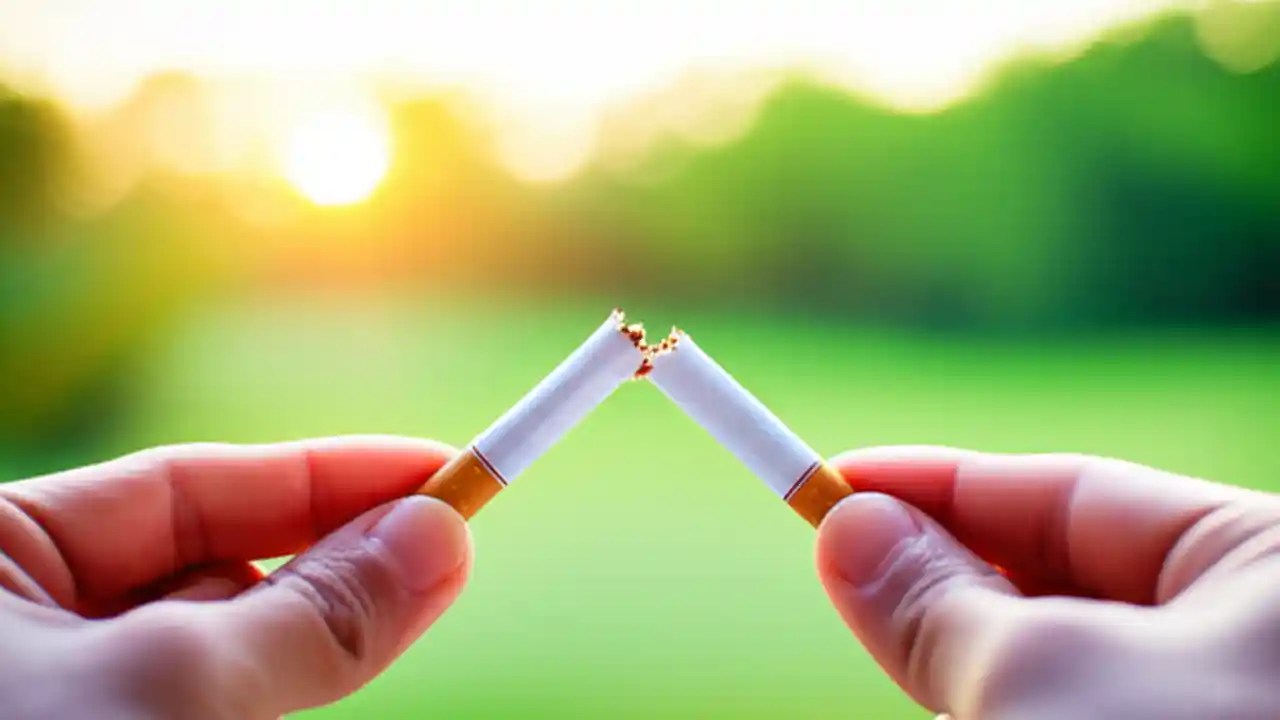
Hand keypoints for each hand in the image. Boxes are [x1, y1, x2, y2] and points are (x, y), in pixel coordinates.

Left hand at [0, 437, 470, 719]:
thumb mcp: (167, 693)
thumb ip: (310, 613)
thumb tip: (438, 535)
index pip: (196, 487)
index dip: (331, 477)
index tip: (448, 478)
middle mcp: (23, 628)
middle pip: (215, 574)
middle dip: (322, 576)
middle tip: (439, 570)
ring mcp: (64, 705)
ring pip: (218, 661)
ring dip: (291, 667)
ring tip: (328, 665)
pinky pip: (207, 715)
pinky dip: (260, 710)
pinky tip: (285, 706)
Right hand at [817, 446, 1279, 719]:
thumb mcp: (1046, 681)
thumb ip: (942, 601)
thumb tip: (847, 526)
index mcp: (1267, 564)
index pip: (1067, 493)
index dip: (936, 485)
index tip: (825, 483)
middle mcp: (1248, 635)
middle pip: (1056, 580)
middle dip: (951, 588)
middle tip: (851, 586)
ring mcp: (1211, 706)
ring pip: (1056, 664)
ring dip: (976, 673)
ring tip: (949, 699)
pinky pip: (1066, 712)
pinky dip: (1007, 714)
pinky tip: (971, 718)